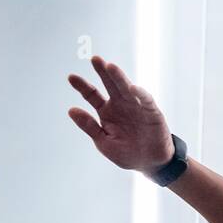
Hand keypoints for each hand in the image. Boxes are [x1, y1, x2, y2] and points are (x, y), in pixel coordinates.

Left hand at [67, 55, 173, 172]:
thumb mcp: (104, 142)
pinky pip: (145, 100)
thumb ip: (89, 126)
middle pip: (109, 85)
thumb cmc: (126, 154)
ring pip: (126, 88)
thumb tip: (70, 110)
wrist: (150, 163)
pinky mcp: (151, 111)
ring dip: (119, 77)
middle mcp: (120, 105)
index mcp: (106, 112)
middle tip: (95, 59)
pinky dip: (140, 94)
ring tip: (110, 66)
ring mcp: (135, 106)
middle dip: (102, 72)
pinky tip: (132, 88)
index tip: (71, 77)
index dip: (82, 86)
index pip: (92, 95)